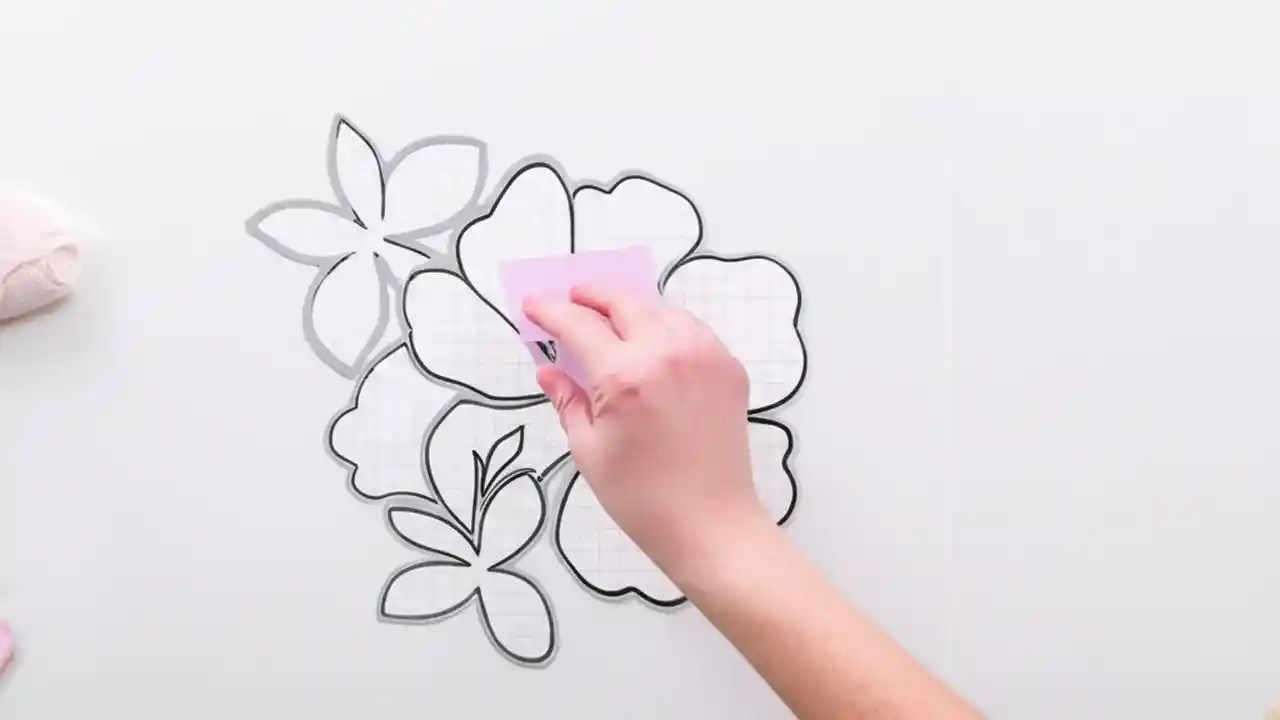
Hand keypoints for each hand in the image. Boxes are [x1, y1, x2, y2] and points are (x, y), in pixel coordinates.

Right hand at [524, 286, 764, 578]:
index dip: (550, 311)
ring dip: (631, 306)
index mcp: (626, 376)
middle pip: (624, 303)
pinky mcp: (729, 367)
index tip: (533, 304)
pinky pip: (691, 328)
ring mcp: (705, 356)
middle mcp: (668, 353)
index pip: (579, 325)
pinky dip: (666, 323)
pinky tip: (651, 337)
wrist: (711, 524)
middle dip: (592, 295)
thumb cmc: (642, 497)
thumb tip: (548, 369)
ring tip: (609, 315)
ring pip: (661, 309)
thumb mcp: (589, 450)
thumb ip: (568, 400)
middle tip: (572, 298)